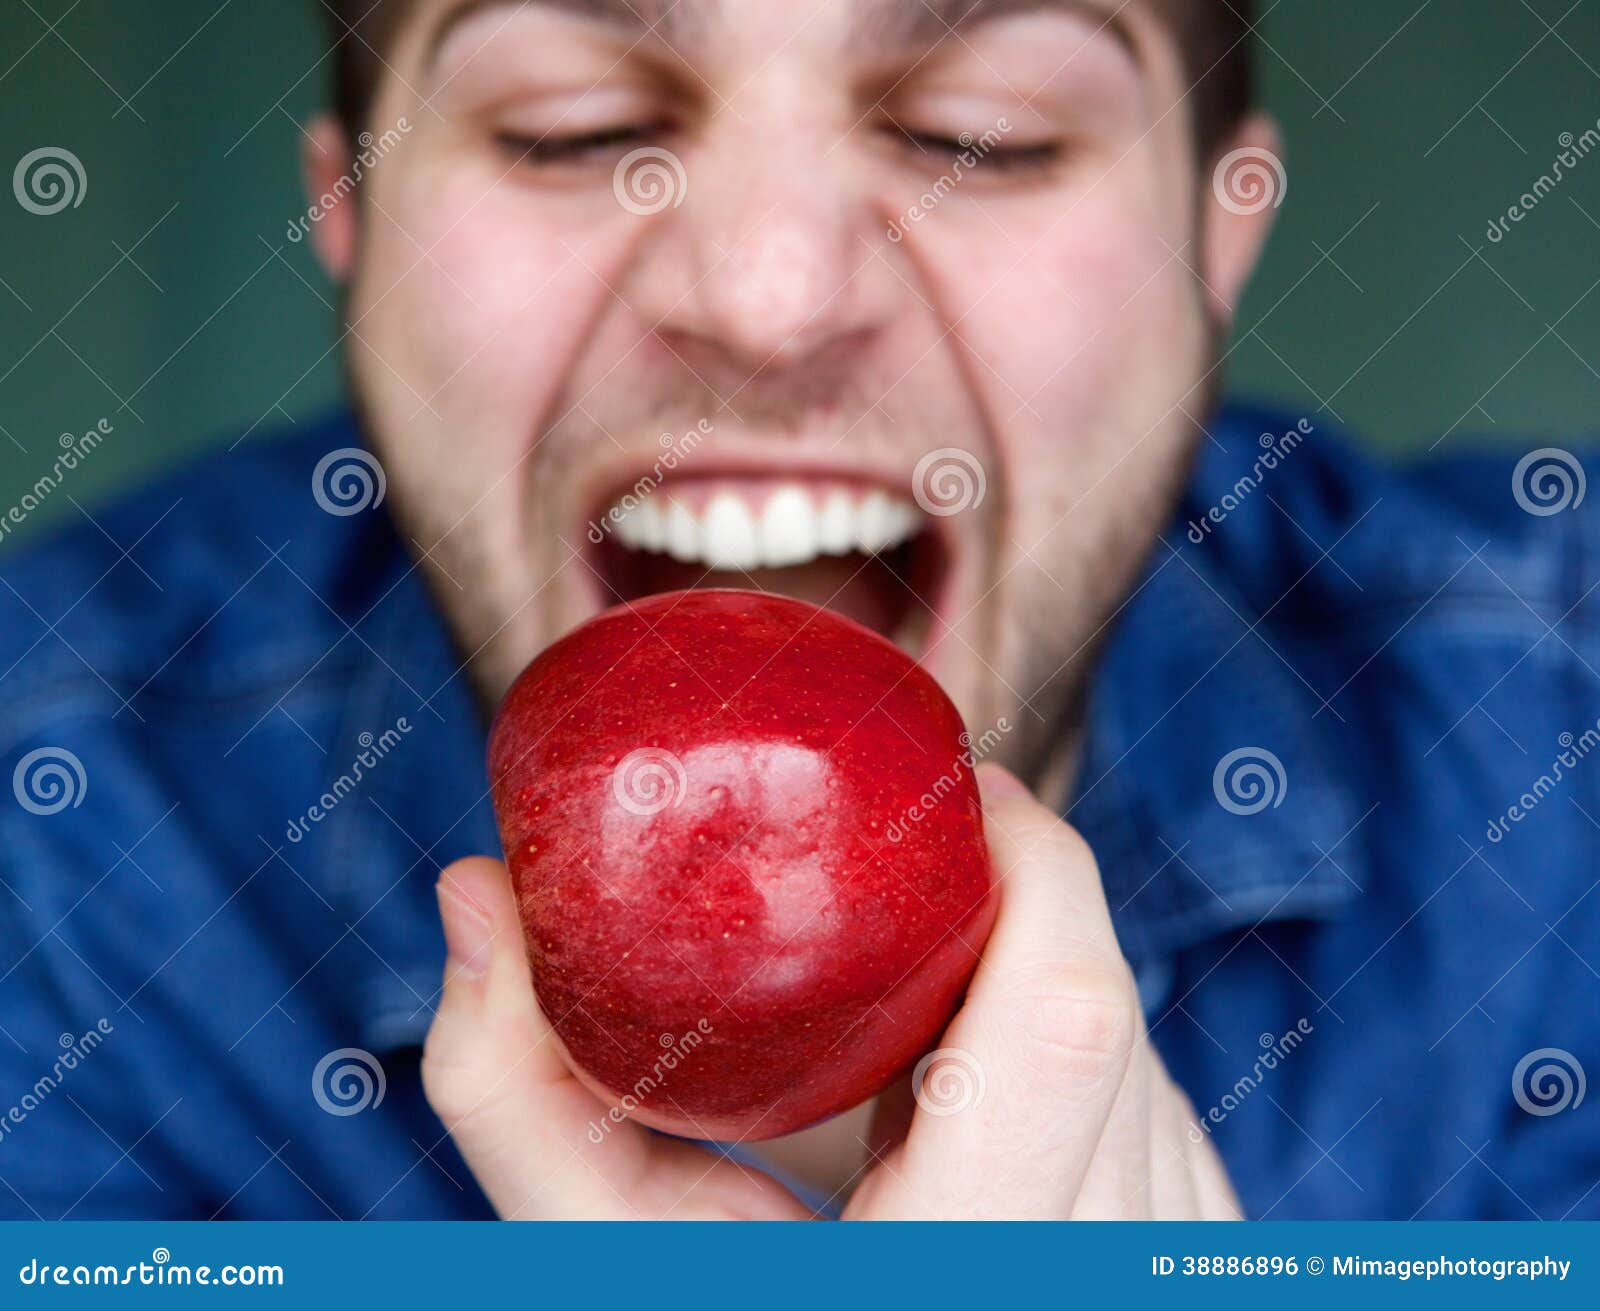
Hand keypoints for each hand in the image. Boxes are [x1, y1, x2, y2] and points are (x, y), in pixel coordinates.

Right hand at [420, 764, 1238, 1218]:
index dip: (1035, 863)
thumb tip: (470, 889)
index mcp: (974, 1259)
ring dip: (1038, 984)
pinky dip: (1070, 1064)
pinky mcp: (1190, 1261)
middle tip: (920, 856)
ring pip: (1138, 1057)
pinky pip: (1154, 1117)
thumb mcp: (608, 1254)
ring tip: (928, 984)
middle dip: (1021, 901)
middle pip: (1105, 1008)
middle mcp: (1101, 1268)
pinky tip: (970, 1090)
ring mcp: (1169, 1269)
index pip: (1066, 1010)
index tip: (959, 790)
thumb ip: (516, 1091)